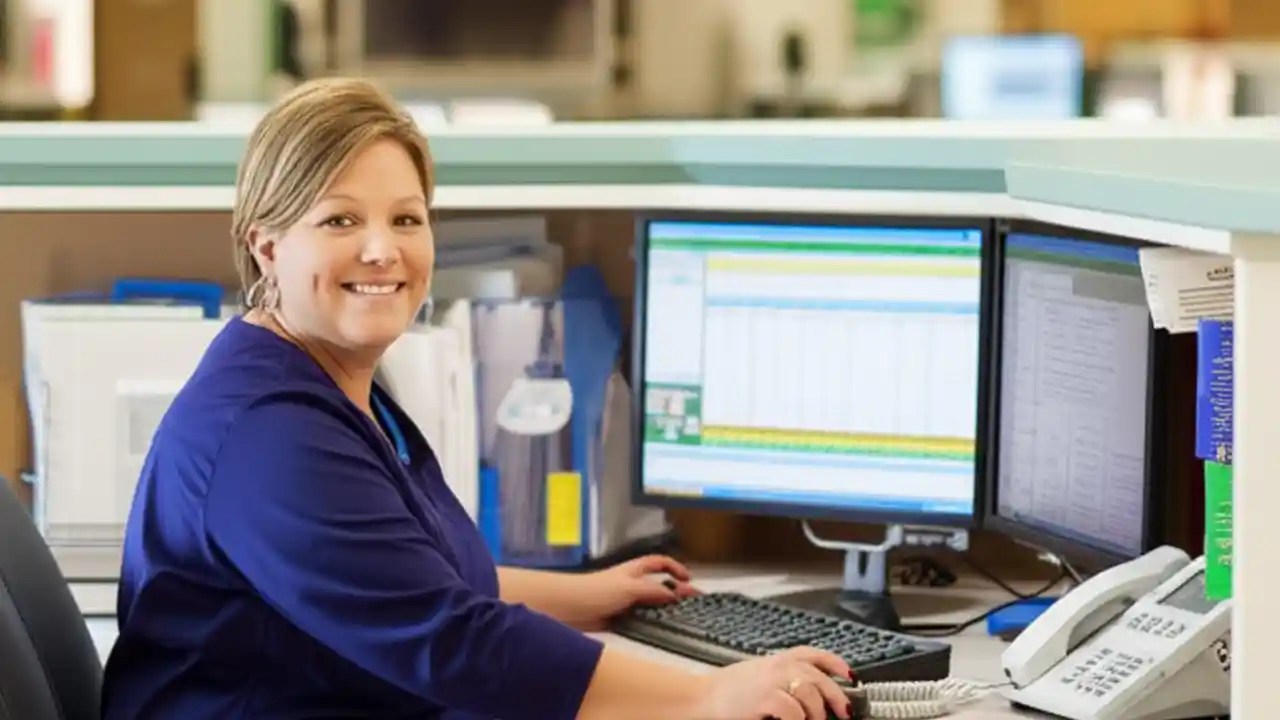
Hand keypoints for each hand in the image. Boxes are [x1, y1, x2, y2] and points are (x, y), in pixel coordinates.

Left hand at [569, 554, 698, 630]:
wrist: (569, 608)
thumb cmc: (597, 590)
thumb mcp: (629, 588)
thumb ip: (652, 590)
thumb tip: (674, 594)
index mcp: (635, 570)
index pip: (659, 563)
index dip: (675, 568)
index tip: (688, 580)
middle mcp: (632, 584)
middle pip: (658, 586)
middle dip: (675, 593)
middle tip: (692, 604)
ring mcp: (625, 602)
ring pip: (650, 604)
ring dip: (664, 610)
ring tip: (681, 620)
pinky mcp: (619, 619)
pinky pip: (639, 620)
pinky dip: (650, 624)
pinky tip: (659, 631)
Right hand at [699, 647, 852, 719]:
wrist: (701, 699)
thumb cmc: (728, 692)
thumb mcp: (760, 675)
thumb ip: (784, 678)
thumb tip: (813, 694)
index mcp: (778, 659)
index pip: (814, 654)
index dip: (836, 664)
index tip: (851, 677)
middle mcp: (778, 666)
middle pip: (819, 678)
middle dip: (836, 696)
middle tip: (844, 713)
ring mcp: (772, 681)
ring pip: (811, 695)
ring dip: (817, 713)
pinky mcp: (766, 698)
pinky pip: (795, 712)